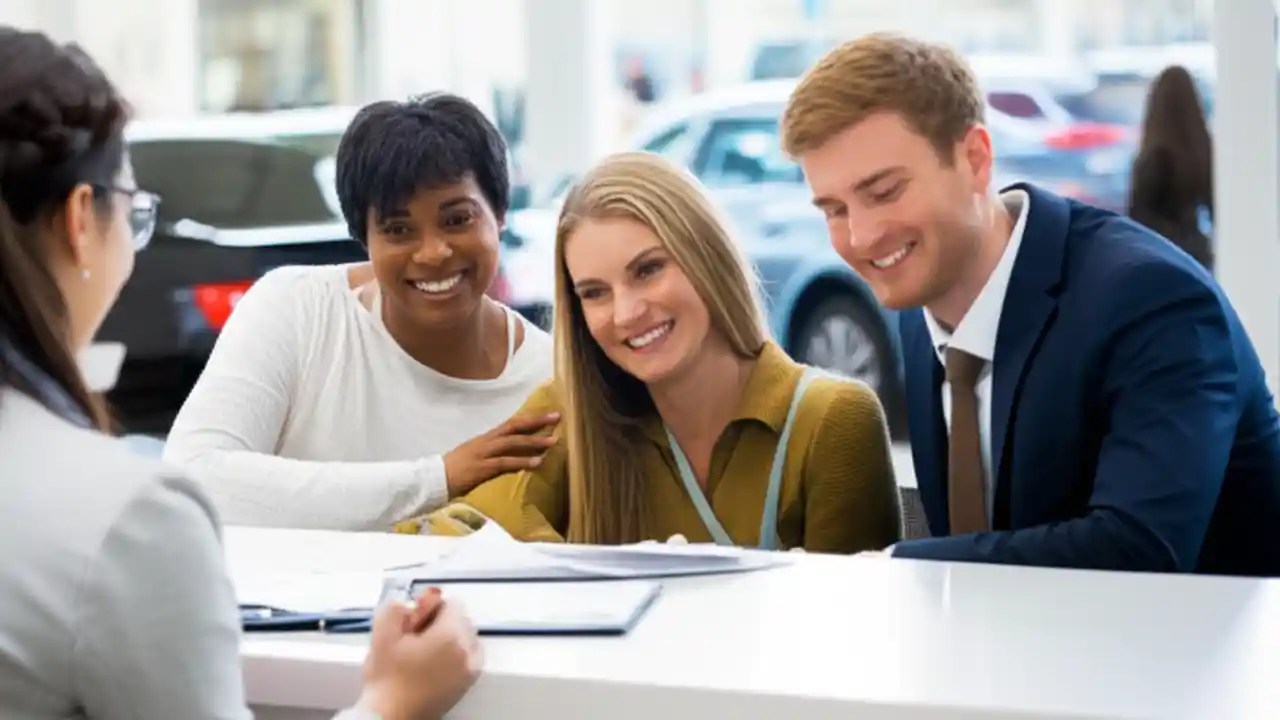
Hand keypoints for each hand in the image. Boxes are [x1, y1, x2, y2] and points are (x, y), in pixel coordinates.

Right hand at [357, 590, 483, 719]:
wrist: (391, 717)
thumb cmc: (387, 678)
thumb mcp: (383, 634)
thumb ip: (397, 607)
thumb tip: (410, 600)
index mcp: (452, 634)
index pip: (453, 602)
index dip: (430, 607)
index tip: (414, 623)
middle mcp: (469, 650)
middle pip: (461, 619)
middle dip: (440, 622)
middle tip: (415, 639)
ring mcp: (471, 668)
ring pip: (465, 638)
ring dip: (448, 638)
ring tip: (421, 654)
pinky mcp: (468, 683)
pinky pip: (467, 656)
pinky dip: (453, 655)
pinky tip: (430, 665)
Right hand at [443, 411, 559, 496]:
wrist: (434, 479)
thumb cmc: (456, 469)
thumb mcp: (478, 457)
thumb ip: (496, 454)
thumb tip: (515, 457)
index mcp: (486, 438)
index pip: (512, 423)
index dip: (531, 418)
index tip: (549, 414)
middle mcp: (487, 441)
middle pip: (515, 427)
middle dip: (537, 422)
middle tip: (557, 417)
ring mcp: (484, 453)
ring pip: (513, 443)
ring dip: (534, 442)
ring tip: (553, 442)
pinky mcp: (482, 467)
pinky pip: (505, 463)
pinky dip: (522, 462)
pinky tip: (537, 462)